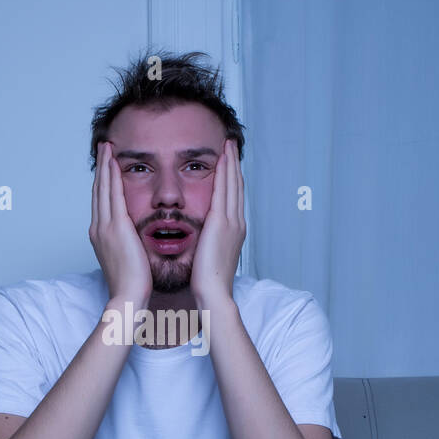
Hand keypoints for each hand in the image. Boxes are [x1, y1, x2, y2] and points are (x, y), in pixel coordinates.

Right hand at [90, 141, 151, 306]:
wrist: (128, 298)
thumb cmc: (132, 285)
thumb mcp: (129, 260)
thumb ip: (130, 245)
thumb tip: (137, 240)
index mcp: (102, 236)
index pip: (102, 202)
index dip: (103, 182)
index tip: (106, 166)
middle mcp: (99, 228)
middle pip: (98, 190)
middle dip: (101, 168)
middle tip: (103, 148)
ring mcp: (104, 227)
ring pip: (102, 188)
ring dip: (104, 166)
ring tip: (107, 147)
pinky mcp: (115, 227)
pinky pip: (112, 195)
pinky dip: (111, 177)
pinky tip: (114, 162)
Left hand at [190, 138, 244, 308]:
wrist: (213, 294)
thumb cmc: (207, 283)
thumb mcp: (208, 257)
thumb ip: (207, 243)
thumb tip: (201, 239)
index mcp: (233, 231)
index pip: (233, 198)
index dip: (232, 179)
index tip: (228, 163)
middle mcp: (237, 223)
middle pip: (237, 187)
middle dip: (234, 165)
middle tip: (231, 144)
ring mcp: (232, 222)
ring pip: (233, 184)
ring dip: (230, 162)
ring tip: (228, 144)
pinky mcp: (222, 223)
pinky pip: (224, 190)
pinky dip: (225, 172)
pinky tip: (221, 158)